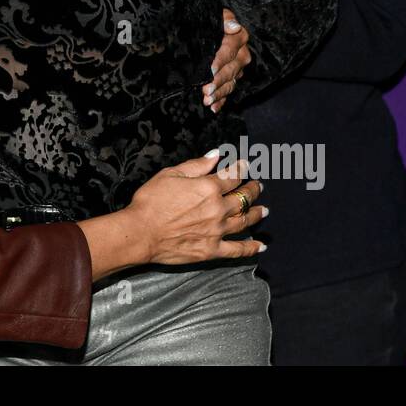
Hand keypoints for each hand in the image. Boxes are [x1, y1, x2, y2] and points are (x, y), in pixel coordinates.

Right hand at [125, 154, 264, 264]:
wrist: (141, 233)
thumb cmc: (151, 201)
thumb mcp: (170, 174)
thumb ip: (196, 165)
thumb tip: (216, 155)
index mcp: (208, 188)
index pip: (232, 176)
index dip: (241, 168)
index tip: (246, 165)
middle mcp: (218, 209)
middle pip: (243, 198)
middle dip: (253, 190)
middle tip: (259, 186)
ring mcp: (217, 231)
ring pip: (245, 221)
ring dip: (256, 214)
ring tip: (264, 210)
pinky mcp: (212, 250)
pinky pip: (237, 250)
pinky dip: (251, 248)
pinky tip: (261, 245)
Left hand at [201, 7, 250, 112]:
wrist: (211, 28)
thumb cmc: (212, 21)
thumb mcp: (216, 15)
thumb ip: (225, 19)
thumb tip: (234, 27)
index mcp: (238, 38)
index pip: (229, 51)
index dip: (219, 61)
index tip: (210, 69)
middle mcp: (241, 55)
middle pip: (230, 70)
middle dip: (218, 81)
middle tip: (206, 90)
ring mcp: (238, 68)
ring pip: (230, 83)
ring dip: (219, 93)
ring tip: (207, 100)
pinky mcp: (233, 78)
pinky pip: (229, 90)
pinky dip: (221, 100)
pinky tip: (214, 108)